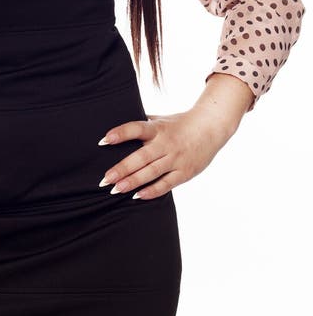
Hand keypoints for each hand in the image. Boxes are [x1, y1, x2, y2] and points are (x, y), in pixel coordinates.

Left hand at [97, 108, 230, 200]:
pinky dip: (152, 191)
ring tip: (116, 189)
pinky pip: (166, 184)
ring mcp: (176, 159)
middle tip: (105, 179)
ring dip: (133, 182)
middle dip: (121, 169)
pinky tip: (138, 196)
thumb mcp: (161, 118)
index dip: (120, 134)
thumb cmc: (181, 123)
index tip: (103, 140)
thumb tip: (120, 123)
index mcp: (158, 128)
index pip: (136, 129)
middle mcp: (166, 144)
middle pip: (141, 157)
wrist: (211, 127)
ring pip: (151, 172)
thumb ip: (143, 122)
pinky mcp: (185, 172)